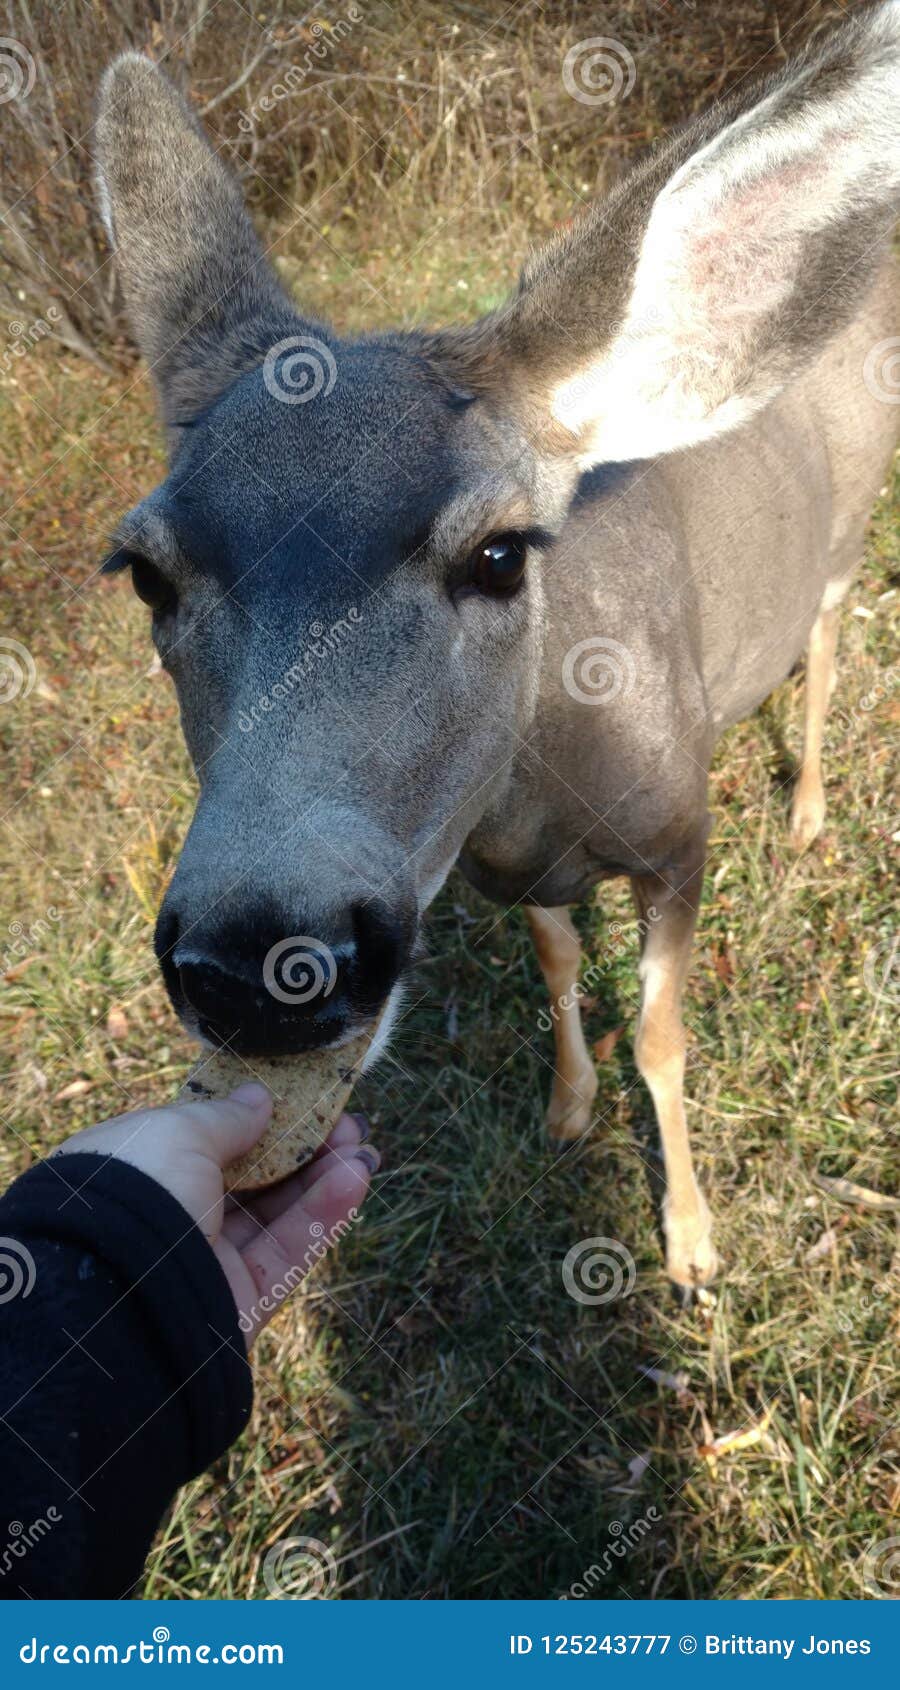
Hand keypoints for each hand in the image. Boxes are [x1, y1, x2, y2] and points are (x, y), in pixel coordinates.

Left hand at [54, 1083, 378, 1346]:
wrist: (114, 1293)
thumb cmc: (136, 1192)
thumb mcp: (177, 1132)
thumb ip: (225, 1116)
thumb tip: (260, 1098)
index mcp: (140, 1174)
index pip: (205, 1143)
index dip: (255, 1120)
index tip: (300, 1098)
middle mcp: (172, 1218)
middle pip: (251, 1179)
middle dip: (302, 1147)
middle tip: (346, 1121)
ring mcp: (207, 1263)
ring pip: (277, 1215)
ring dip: (324, 1177)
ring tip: (364, 1144)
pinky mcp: (240, 1303)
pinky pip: (288, 1252)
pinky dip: (325, 1214)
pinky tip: (357, 1175)